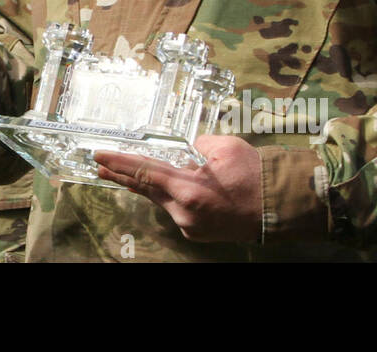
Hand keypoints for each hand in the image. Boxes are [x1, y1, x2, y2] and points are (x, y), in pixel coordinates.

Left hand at [94, 135, 262, 243]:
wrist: (278, 208)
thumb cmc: (255, 175)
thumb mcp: (225, 147)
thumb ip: (198, 144)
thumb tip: (187, 149)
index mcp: (189, 190)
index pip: (144, 172)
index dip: (119, 163)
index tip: (99, 156)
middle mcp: (183, 212)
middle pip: (145, 188)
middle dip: (121, 175)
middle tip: (99, 165)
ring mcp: (188, 226)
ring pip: (160, 199)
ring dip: (144, 185)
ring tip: (122, 174)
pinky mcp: (195, 233)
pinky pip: (175, 209)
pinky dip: (168, 196)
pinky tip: (163, 187)